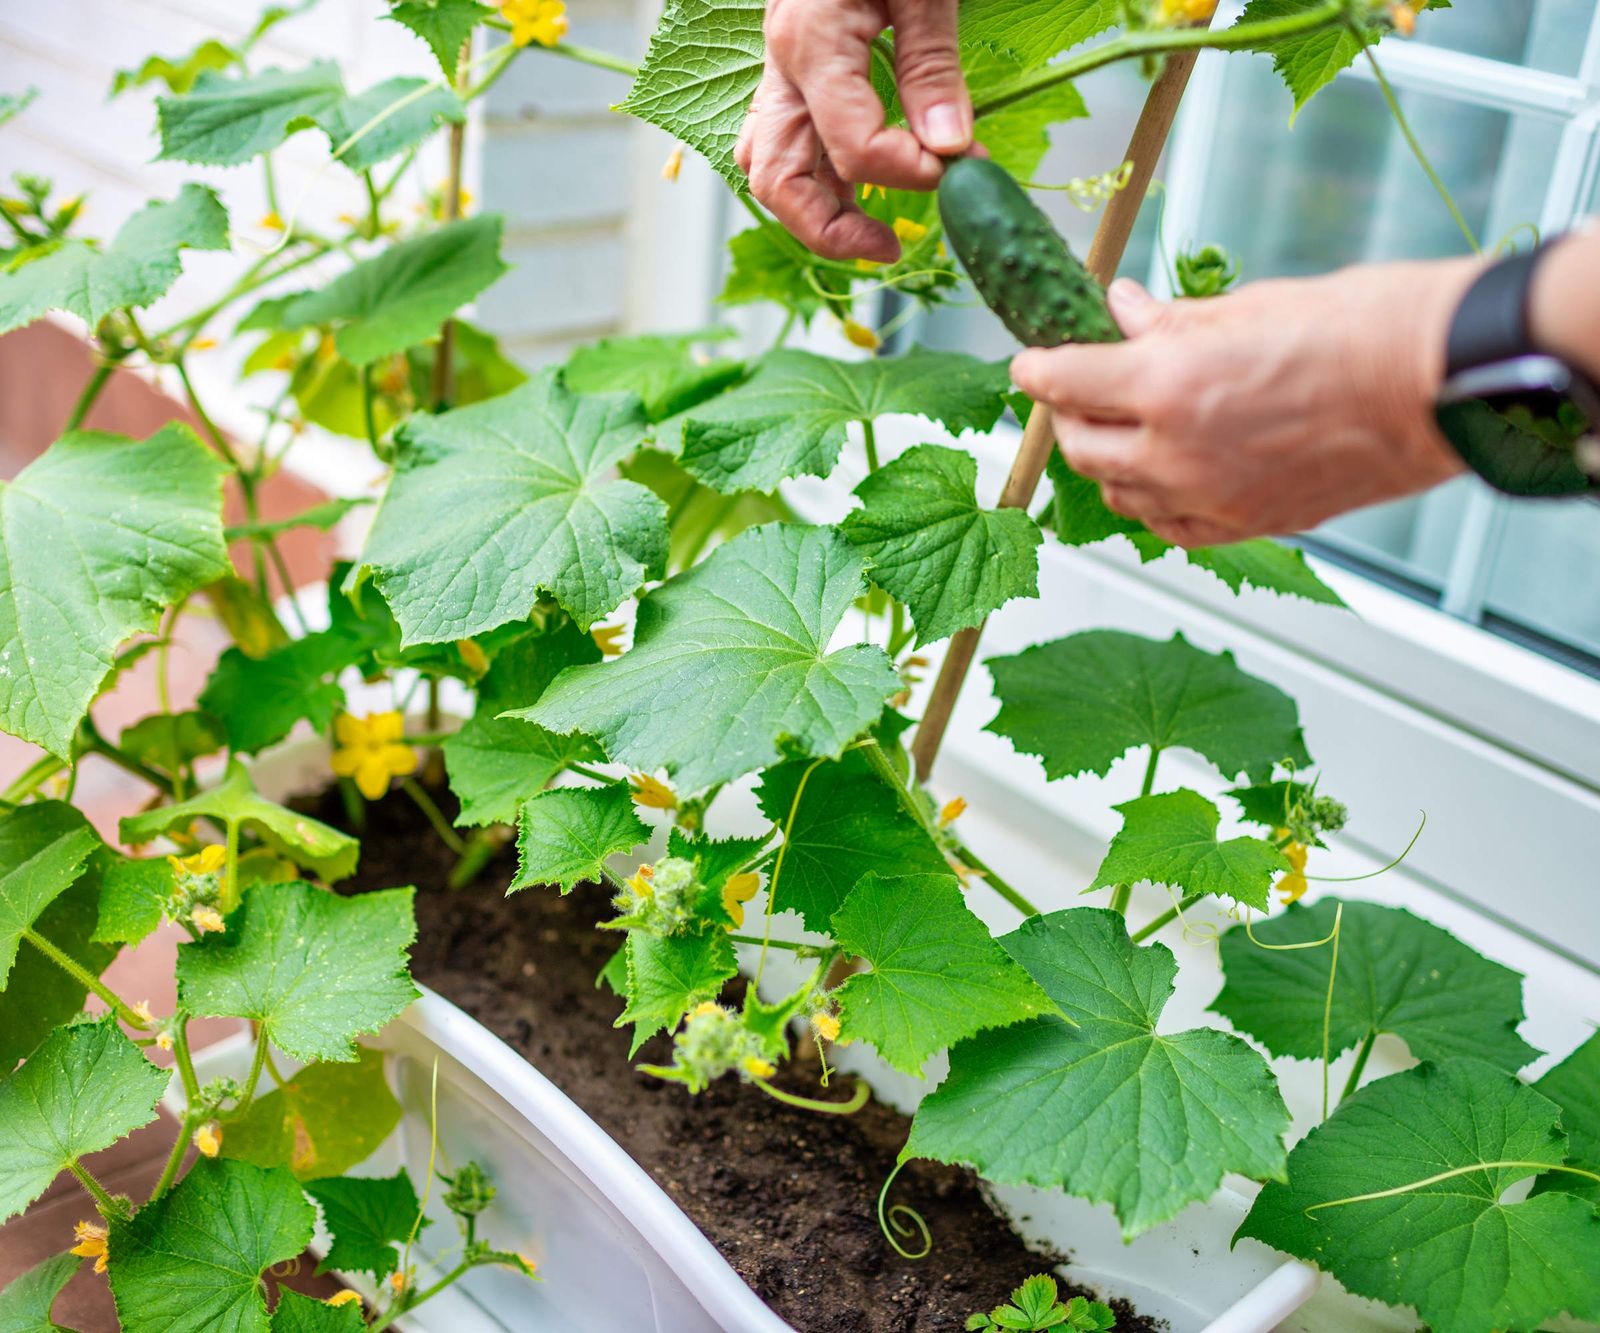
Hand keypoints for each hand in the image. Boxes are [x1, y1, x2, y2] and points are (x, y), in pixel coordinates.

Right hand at [735, 0, 970, 262]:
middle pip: (780, 182)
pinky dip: (815, 174)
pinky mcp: (792, 63)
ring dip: (817, 209)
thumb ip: (932, 66)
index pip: (853, 151)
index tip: (959, 166)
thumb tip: (949, 147)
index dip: (909, 174)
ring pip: (770, 167)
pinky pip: (782, 138)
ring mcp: (780, 65)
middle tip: (891, 246)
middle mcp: (783, 63)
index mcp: (811, 44)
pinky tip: (857, 184)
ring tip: (873, 225)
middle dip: (834, 231)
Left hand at [1010, 261, 1480, 546]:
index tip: (1029, 363)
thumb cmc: (1362, 330)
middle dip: (1067, 415)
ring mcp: (1209, 497)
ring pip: (1118, 492)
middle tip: (1073, 391)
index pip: (1068, 380)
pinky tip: (1158, 477)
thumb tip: (1122, 309)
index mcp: (1169, 383)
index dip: (1039, 369)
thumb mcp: (1250, 304)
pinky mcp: (1245, 525)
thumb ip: (1171, 319)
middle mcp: (1177, 451)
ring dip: (1104, 462)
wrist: (1440, 384)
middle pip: (1081, 445)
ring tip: (1116, 430)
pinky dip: (1149, 502)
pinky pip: (1168, 526)